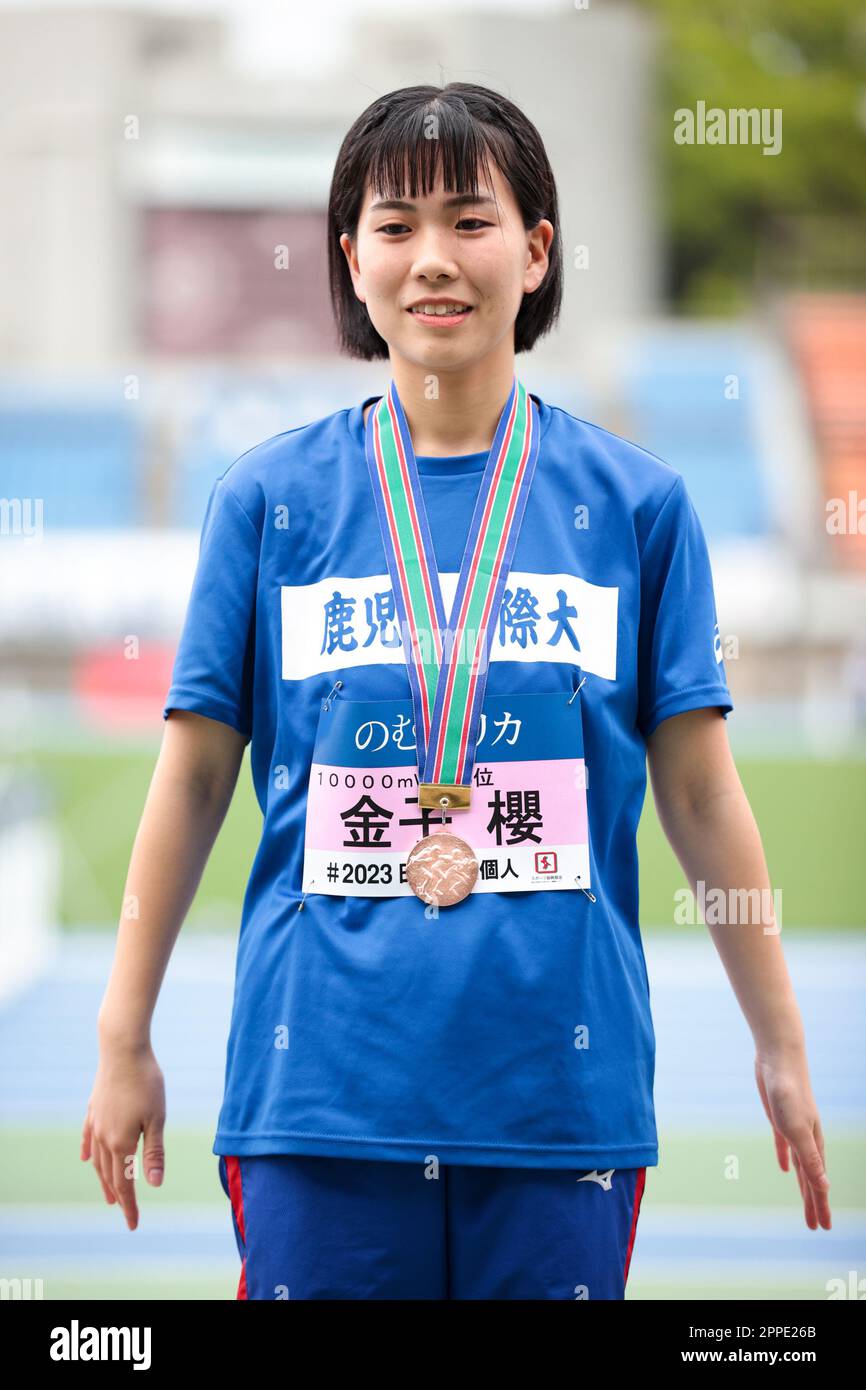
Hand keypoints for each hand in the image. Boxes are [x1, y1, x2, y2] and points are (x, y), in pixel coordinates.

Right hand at [81, 1041, 165, 1229]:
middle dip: (118, 1195)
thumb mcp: (157, 1119)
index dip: (130, 1205)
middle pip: (109, 1174)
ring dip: (103, 1178)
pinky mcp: (94, 1109)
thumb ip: (154, 1152)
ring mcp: (96, 1123)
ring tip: (109, 1193)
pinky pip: (88, 1137)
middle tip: (124, 1212)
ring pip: (97, 1159)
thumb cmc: (146, 1082)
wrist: (123, 1049)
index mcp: (122, 1143)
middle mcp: (104, 1137)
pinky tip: (86, 1159)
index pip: (125, 1183)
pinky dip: (88, 1152)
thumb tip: (155, 1184)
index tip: (133, 1224)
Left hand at [754, 1047, 830, 1229]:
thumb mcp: (797, 1130)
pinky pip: (783, 1146)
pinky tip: (782, 1168)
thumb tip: (824, 1188)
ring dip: (802, 1185)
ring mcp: (793, 1128)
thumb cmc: (789, 1092)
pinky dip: (784, 1159)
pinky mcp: (778, 1118)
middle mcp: (806, 1139)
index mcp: (812, 1145)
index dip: (820, 1207)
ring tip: (805, 1202)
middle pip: (811, 1179)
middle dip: (814, 1202)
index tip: (823, 1228)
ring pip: (799, 1165)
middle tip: (815, 1226)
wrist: (779, 1058)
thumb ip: (810, 1159)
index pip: (818, 1184)